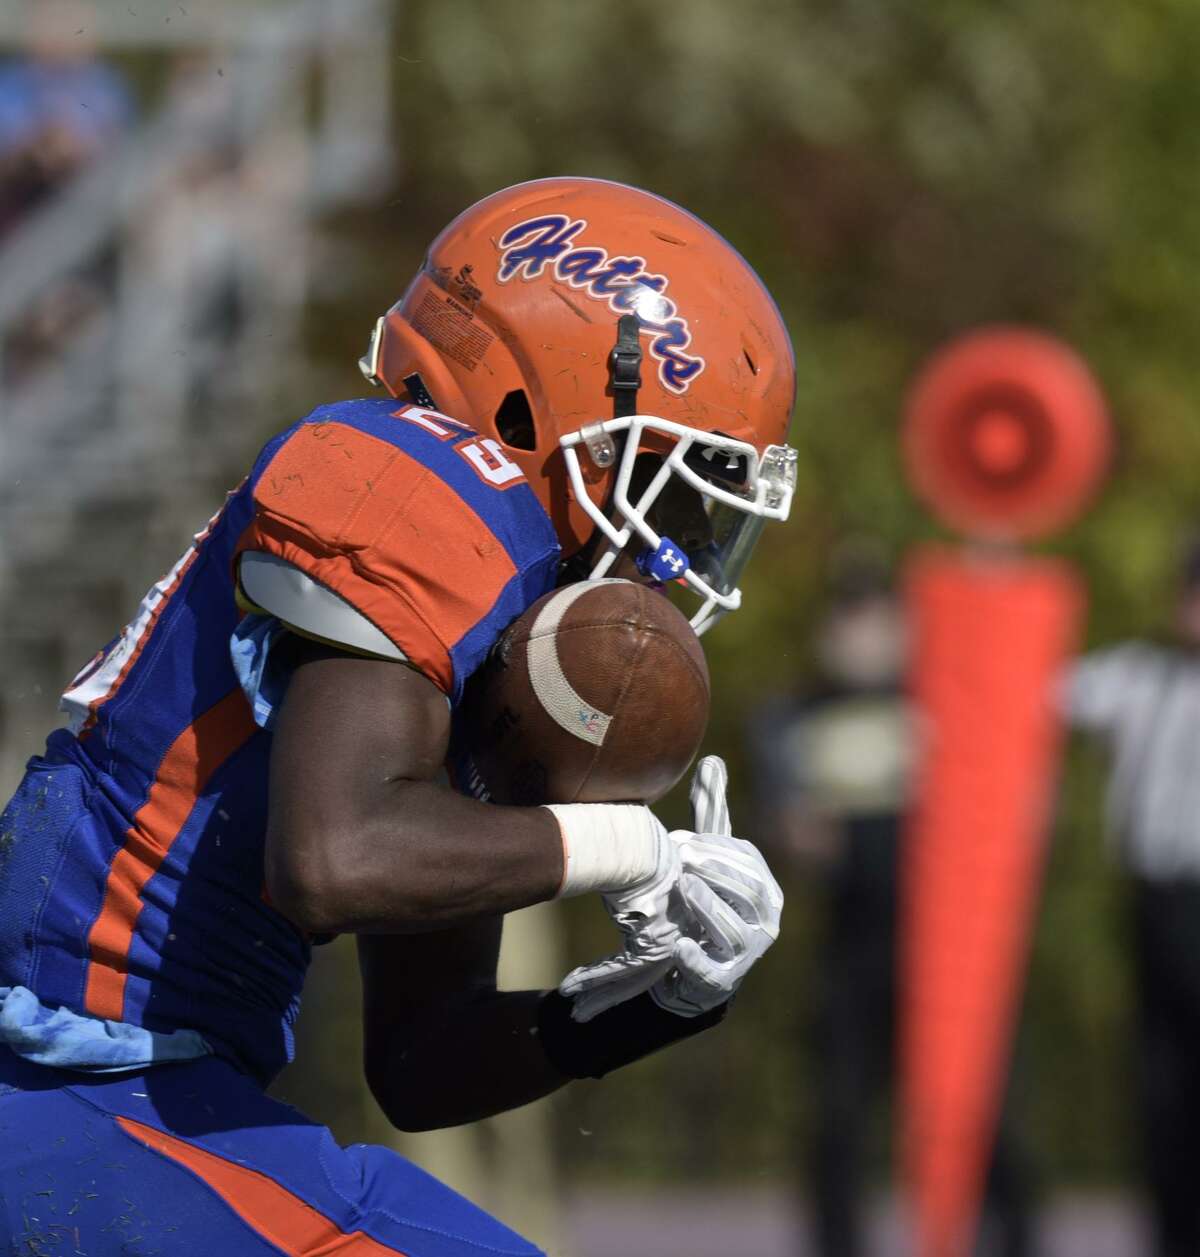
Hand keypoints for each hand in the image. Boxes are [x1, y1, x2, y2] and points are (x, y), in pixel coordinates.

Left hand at [558, 757, 782, 1021]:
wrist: (692, 963)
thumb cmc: (704, 899)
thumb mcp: (707, 856)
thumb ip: (711, 813)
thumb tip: (712, 760)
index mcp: (763, 887)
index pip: (746, 861)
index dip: (716, 849)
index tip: (680, 841)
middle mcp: (764, 919)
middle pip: (747, 890)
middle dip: (714, 871)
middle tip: (680, 857)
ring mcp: (747, 953)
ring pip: (733, 928)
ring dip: (708, 907)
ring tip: (683, 888)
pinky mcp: (722, 980)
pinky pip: (714, 970)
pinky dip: (698, 959)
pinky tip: (680, 945)